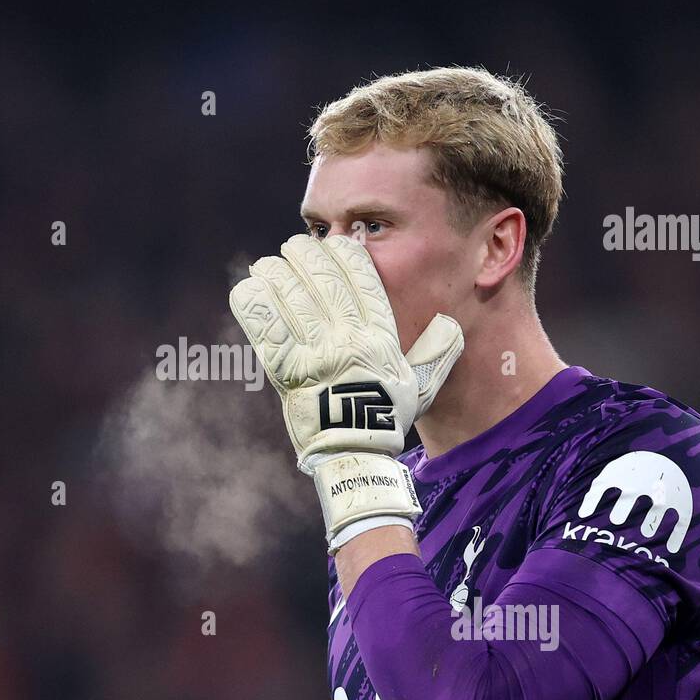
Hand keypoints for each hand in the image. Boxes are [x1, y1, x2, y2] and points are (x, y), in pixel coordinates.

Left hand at [230, 233, 462, 549]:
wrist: (353, 456)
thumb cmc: (387, 421)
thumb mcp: (422, 385)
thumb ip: (437, 352)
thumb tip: (450, 322)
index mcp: (379, 337)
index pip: (363, 280)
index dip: (345, 254)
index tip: (333, 243)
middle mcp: (348, 339)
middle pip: (323, 280)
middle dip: (306, 255)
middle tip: (294, 246)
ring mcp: (315, 354)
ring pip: (292, 297)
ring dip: (276, 273)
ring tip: (268, 263)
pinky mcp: (285, 371)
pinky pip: (265, 327)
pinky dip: (253, 304)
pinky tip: (248, 287)